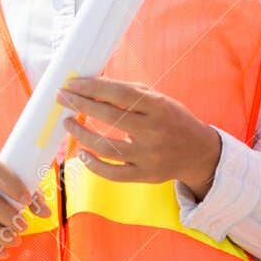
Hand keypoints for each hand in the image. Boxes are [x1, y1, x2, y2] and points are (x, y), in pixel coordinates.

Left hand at [56, 76, 222, 198]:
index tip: (71, 84)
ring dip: (81, 134)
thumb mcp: (158, 99)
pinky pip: (113, 173)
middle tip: (62, 98)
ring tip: (68, 123)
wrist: (198, 152)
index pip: (118, 94)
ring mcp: (148, 156)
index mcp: (157, 106)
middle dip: (80, 105)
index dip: (91, 88)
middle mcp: (153, 131)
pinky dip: (94, 165)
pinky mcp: (145, 176)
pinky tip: (82, 154)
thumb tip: (94, 84)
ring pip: (106, 147)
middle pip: (109, 117)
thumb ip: (129, 92)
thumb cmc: (172, 120)